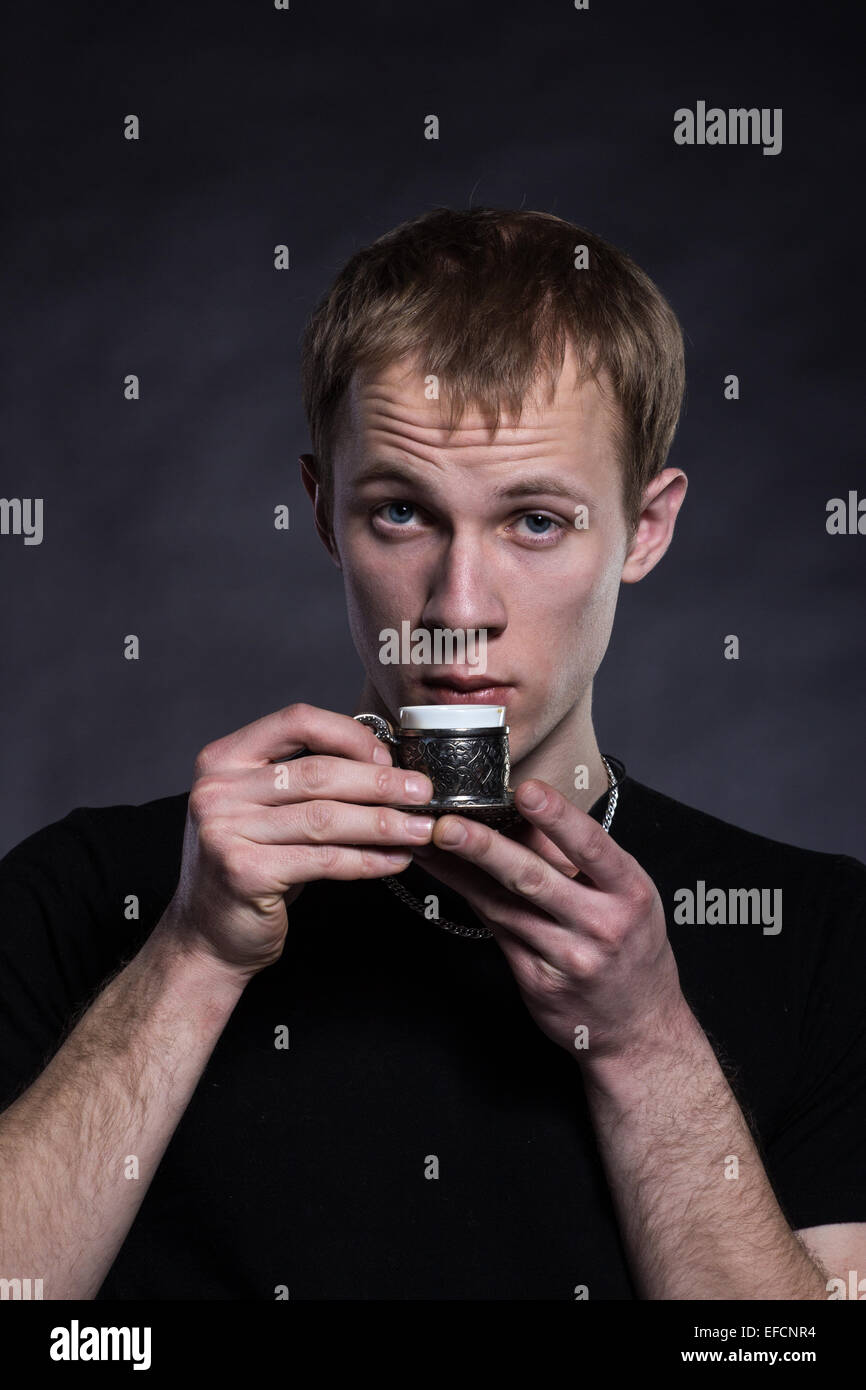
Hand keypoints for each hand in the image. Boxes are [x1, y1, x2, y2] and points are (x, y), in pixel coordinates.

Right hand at [164, 703, 433, 978]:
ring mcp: (226, 831)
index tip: (389, 754)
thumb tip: (384, 763)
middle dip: (381, 782)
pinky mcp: (245, 872)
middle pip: (318, 772)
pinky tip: (394, 860)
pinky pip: (324, 860)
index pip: (297, 722)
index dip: (350, 734)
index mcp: (224, 759)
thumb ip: (304, 780)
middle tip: (422, 792)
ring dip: (383, 823)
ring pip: (326, 817)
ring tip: (420, 829)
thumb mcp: (263, 809)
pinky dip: (367, 860)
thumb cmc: (248, 866)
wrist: (206, 935)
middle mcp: (218, 790)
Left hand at [412, 779, 685, 1061]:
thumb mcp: (624, 894)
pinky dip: (468, 897)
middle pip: (533, 879)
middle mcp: (601, 925)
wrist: (638, 1027)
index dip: (557, 817)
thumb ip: (577, 857)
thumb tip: (524, 809)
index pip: (591, 847)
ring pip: (503, 905)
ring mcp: (567, 956)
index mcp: (630, 892)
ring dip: (459, 870)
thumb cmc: (632, 948)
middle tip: (447, 823)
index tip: (526, 790)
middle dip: (485, 848)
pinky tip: (445, 874)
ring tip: (427, 841)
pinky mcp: (537, 979)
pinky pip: (496, 929)